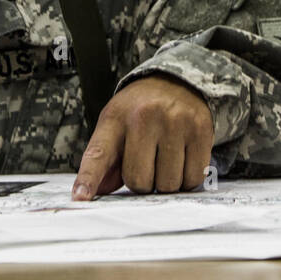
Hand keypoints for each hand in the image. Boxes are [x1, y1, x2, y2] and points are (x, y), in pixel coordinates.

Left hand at [71, 76, 213, 199]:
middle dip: (143, 182)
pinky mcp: (201, 130)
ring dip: (167, 182)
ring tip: (166, 158)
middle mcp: (144, 117)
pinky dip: (188, 178)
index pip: (99, 154)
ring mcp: (175, 122)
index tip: (80, 198)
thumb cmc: (140, 112)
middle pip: (140, 181)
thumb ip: (105, 163)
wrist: (177, 81)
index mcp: (115, 118)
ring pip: (169, 184)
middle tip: (148, 162)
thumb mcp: (116, 127)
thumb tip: (96, 193)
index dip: (89, 179)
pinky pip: (193, 178)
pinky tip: (183, 159)